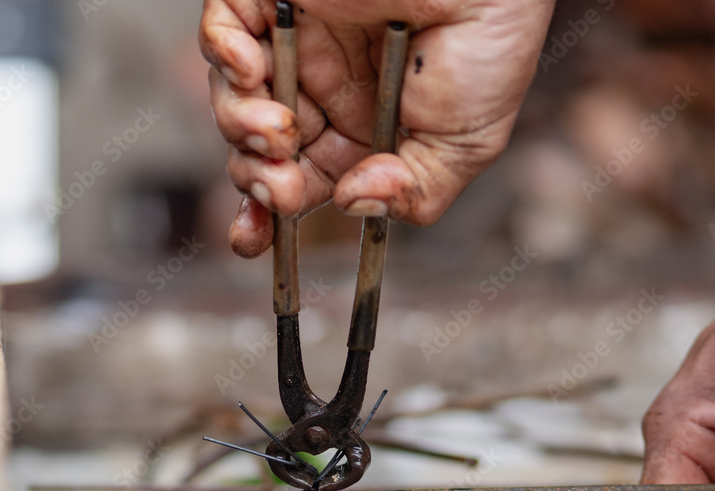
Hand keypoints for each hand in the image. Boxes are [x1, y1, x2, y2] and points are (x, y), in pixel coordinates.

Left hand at [200, 0, 555, 255]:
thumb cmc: (491, 40)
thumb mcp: (466, 143)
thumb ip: (415, 192)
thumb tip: (352, 205)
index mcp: (364, 129)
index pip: (301, 179)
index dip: (270, 211)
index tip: (255, 239)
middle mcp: (325, 88)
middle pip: (258, 149)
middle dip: (258, 179)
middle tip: (280, 185)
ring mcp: (298, 40)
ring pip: (234, 98)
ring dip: (240, 127)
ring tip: (276, 130)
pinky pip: (223, 28)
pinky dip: (223, 54)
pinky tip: (249, 68)